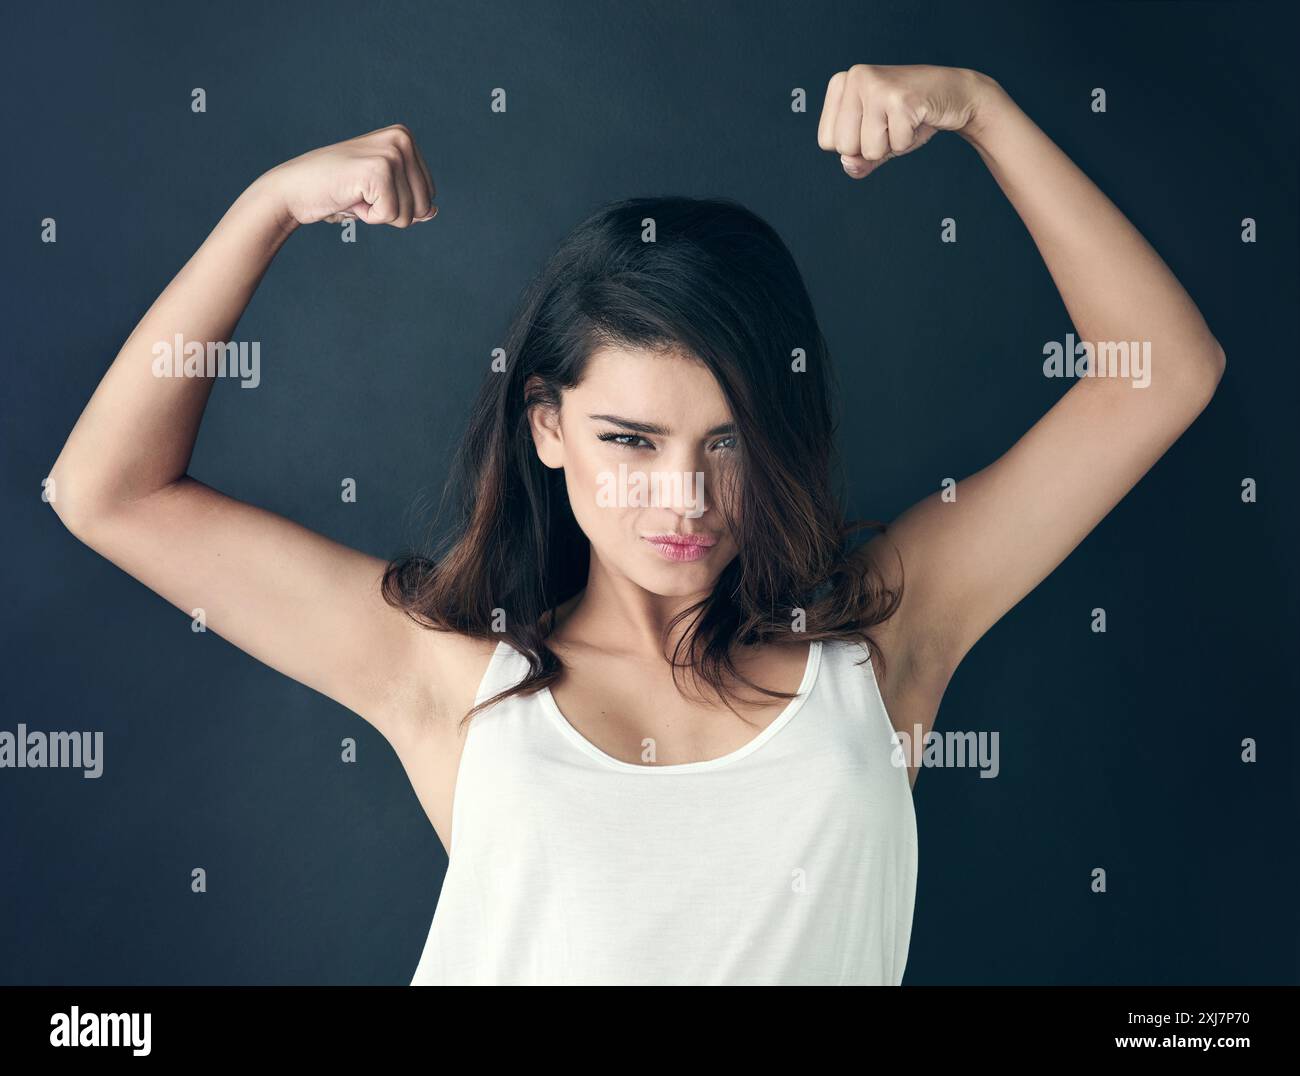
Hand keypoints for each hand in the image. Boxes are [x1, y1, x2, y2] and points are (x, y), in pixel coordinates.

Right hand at [255, 123, 436, 226]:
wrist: (293, 190)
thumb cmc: (336, 192)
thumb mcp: (381, 194)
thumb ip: (410, 201)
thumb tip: (434, 211)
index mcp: (404, 137)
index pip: (429, 194)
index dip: (397, 203)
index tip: (368, 188)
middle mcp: (402, 139)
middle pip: (424, 205)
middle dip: (392, 211)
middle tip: (359, 193)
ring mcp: (392, 152)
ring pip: (410, 214)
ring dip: (379, 214)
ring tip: (354, 194)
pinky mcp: (379, 170)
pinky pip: (391, 216)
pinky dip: (369, 217)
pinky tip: (350, 198)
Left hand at [817, 64, 997, 177]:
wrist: (955, 94)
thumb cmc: (908, 117)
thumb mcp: (876, 141)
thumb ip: (857, 161)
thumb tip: (848, 163)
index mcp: (840, 84)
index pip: (827, 142)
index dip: (855, 145)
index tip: (875, 124)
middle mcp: (854, 77)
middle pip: (845, 148)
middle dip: (872, 147)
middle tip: (892, 122)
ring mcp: (877, 85)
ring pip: (869, 150)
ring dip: (892, 144)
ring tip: (904, 120)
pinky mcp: (900, 98)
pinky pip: (896, 145)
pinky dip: (910, 140)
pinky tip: (918, 118)